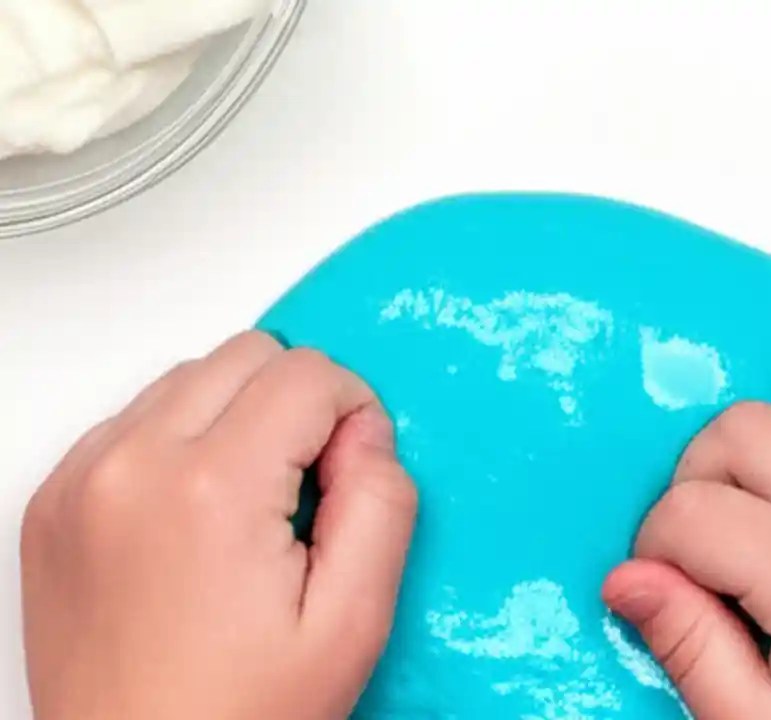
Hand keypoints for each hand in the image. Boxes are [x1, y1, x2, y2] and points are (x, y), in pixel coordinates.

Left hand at [21, 332, 417, 719]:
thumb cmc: (239, 715)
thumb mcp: (353, 623)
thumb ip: (380, 507)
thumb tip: (368, 434)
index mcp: (211, 488)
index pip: (309, 375)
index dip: (355, 415)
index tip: (351, 478)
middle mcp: (130, 466)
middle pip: (246, 355)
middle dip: (298, 404)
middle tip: (307, 490)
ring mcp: (78, 481)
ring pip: (188, 377)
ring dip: (236, 418)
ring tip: (249, 508)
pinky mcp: (51, 501)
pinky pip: (132, 421)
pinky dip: (179, 443)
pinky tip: (196, 517)